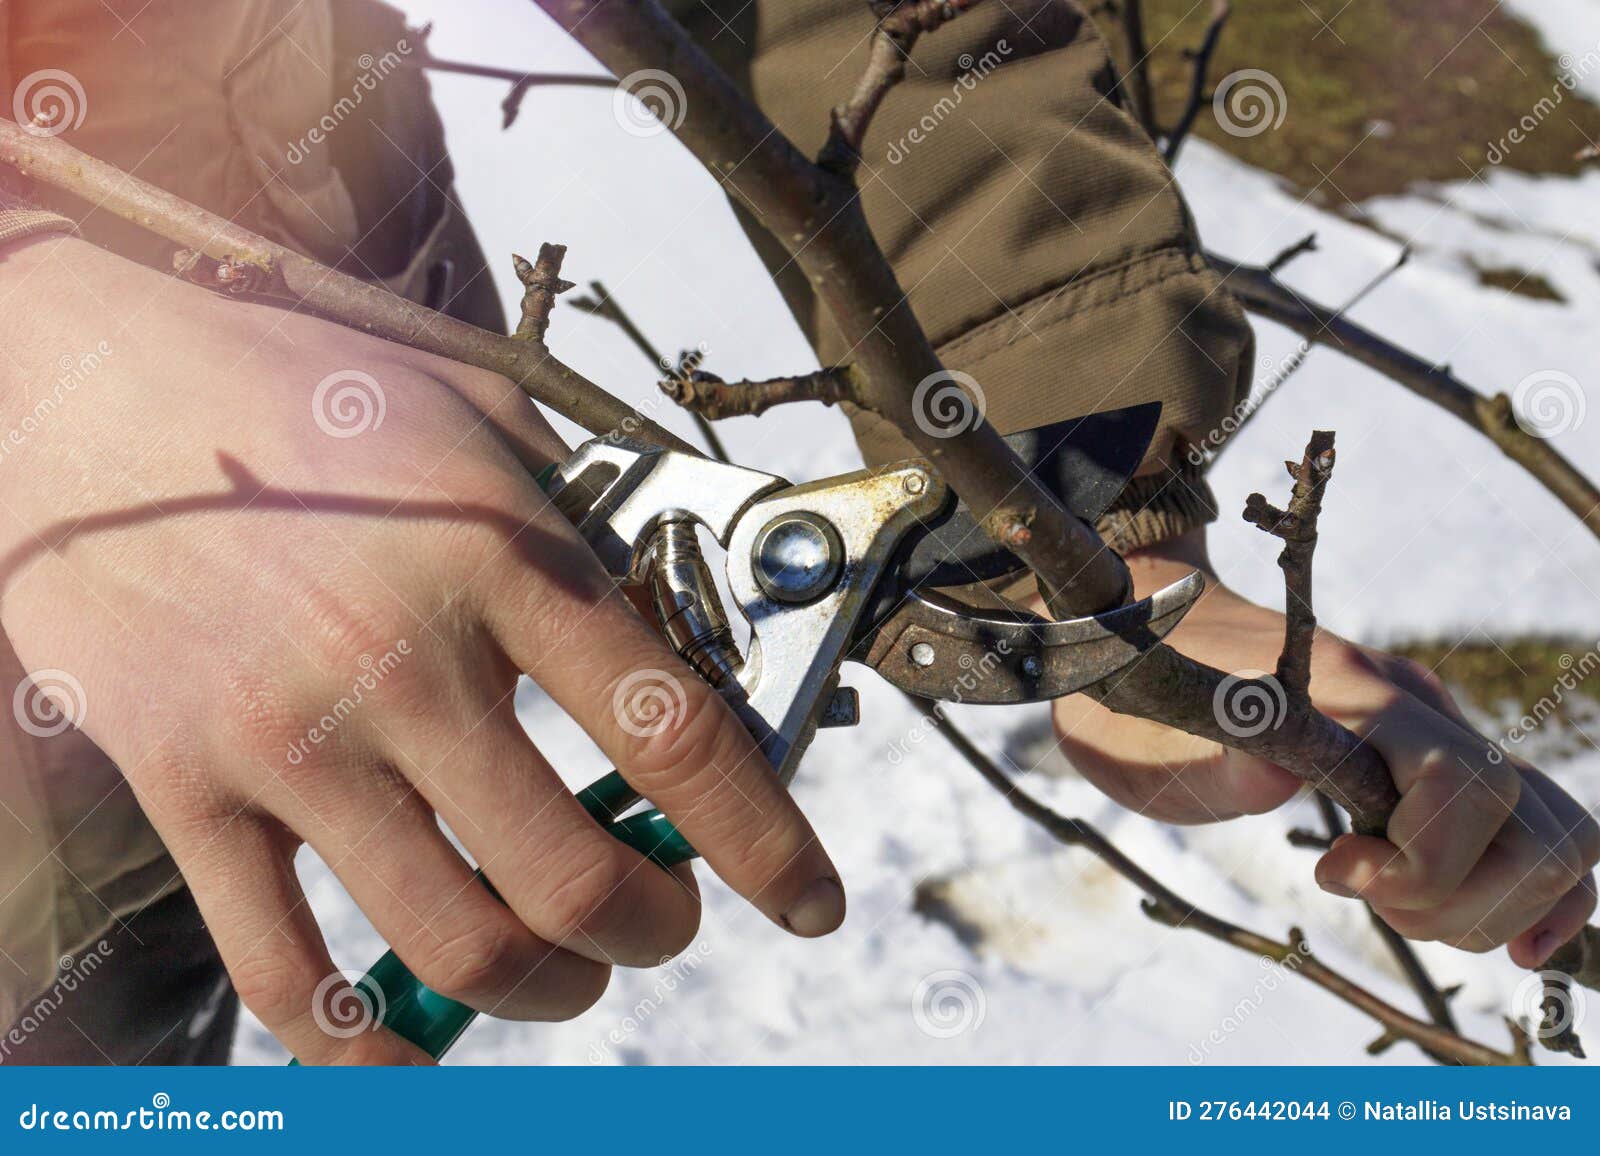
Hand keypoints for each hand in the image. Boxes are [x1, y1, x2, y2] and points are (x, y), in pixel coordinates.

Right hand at [0, 237, 844, 1062]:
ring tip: (569, 973)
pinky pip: (283, 973)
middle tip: (668, 921)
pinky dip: (362, 1050)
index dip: (765, 843)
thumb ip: (588, 530)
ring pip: (457, 945)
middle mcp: (404, 659)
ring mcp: (288, 738)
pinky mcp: (184, 788)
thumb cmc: (306, 390)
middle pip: (576, 875)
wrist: (88, 376)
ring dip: (548, 990)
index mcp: (504, 558)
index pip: (675, 736)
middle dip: (654, 929)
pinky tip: (410, 1049)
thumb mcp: (481, 418)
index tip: (810, 900)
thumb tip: (689, 638)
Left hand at [1049, 530, 1598, 967]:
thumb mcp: (1149, 739)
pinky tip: (1521, 944)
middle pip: (1525, 816)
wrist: (1139, 639)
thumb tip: (1270, 772)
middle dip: (1461, 897)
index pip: (1460, 784)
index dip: (1419, 862)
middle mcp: (1414, 704)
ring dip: (1499, 902)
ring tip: (1407, 910)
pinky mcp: (1436, 762)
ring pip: (1551, 826)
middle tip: (1371, 901)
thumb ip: (1220, 758)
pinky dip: (1544, 891)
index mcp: (1351, 694)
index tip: (1331, 871)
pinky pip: (1537, 825)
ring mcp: (1435, 730)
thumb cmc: (1134, 700)